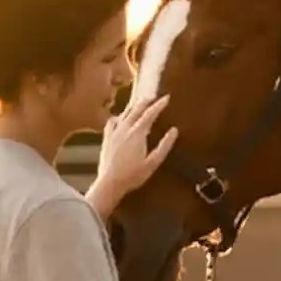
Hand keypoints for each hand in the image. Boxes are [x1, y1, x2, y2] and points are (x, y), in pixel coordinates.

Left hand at [88, 97, 177, 217]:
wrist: (109, 183)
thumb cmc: (133, 175)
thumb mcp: (153, 162)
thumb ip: (164, 146)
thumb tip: (174, 131)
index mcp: (138, 133)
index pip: (150, 114)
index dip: (159, 105)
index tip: (167, 98)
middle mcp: (125, 129)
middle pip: (136, 109)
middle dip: (146, 102)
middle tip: (153, 97)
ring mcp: (114, 132)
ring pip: (124, 114)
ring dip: (133, 107)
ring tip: (139, 104)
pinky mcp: (106, 138)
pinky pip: (111, 122)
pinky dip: (118, 117)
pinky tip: (119, 119)